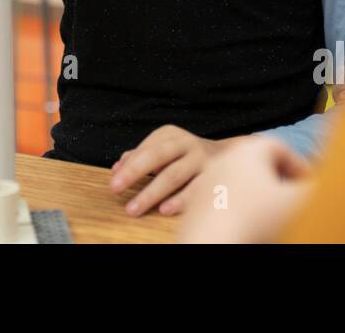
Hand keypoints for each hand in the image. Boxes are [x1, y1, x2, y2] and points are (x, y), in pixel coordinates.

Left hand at [109, 125, 234, 217]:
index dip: (128, 165)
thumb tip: (116, 169)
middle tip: (114, 189)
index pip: (145, 149)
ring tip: (134, 207)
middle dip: (134, 172)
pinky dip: (180, 200)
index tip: (113, 181)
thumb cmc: (187, 156)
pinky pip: (195, 190)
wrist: (231, 158)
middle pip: (156, 156)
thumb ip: (140, 156)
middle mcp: (186, 144)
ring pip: (174, 175)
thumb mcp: (164, 149)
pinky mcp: (215, 177)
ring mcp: (202, 160)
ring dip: (152, 192)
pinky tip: (165, 209)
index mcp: (171, 135)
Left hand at [177, 135, 314, 243]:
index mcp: (248, 150)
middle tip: (294, 200)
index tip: (311, 185)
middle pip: (259, 164)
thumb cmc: (257, 219)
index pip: (281, 147)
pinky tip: (248, 226)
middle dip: (280, 180)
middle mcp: (223, 159)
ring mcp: (206, 181)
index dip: (300, 165)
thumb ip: (314, 188)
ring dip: (259, 196)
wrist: (212, 245)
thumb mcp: (297, 201)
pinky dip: (239, 209)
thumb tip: (323, 185)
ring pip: (240, 183)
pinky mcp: (195, 204)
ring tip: (272, 216)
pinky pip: (224, 201)